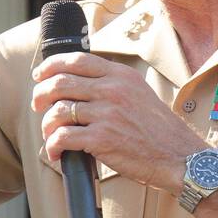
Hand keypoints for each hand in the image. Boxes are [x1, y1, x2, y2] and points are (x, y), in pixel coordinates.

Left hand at [31, 51, 206, 192]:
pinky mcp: (101, 139)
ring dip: (47, 125)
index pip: (76, 60)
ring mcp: (106, 114)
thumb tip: (79, 84)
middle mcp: (112, 90)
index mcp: (120, 75)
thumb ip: (113, 85)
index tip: (40, 76)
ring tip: (50, 135)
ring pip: (58, 111)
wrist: (179, 157)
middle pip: (60, 83)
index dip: (51, 66)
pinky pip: (63, 137)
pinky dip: (53, 146)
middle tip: (38, 106)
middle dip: (41, 95)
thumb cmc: (159, 131)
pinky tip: (57, 153)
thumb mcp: (139, 93)